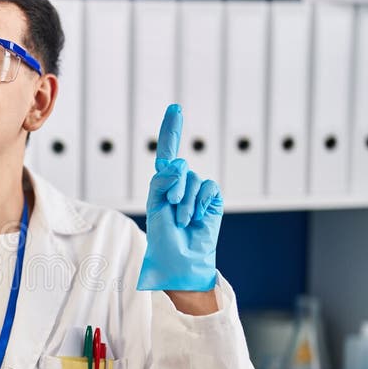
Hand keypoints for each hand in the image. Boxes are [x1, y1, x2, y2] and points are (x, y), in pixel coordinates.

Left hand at [136, 104, 222, 291]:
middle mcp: (181, 184)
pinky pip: (208, 188)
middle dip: (173, 186)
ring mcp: (198, 191)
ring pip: (193, 179)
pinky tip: (195, 217)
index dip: (171, 130)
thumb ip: (161, 181)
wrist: (180, 259)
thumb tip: (177, 167)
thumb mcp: (154, 205)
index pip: (167, 152)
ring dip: (185, 201)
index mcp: (163, 184)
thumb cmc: (163, 237)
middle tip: (171, 206)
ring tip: (182, 220)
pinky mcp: (213, 199)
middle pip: (178, 166)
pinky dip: (199, 202)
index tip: (175, 109)